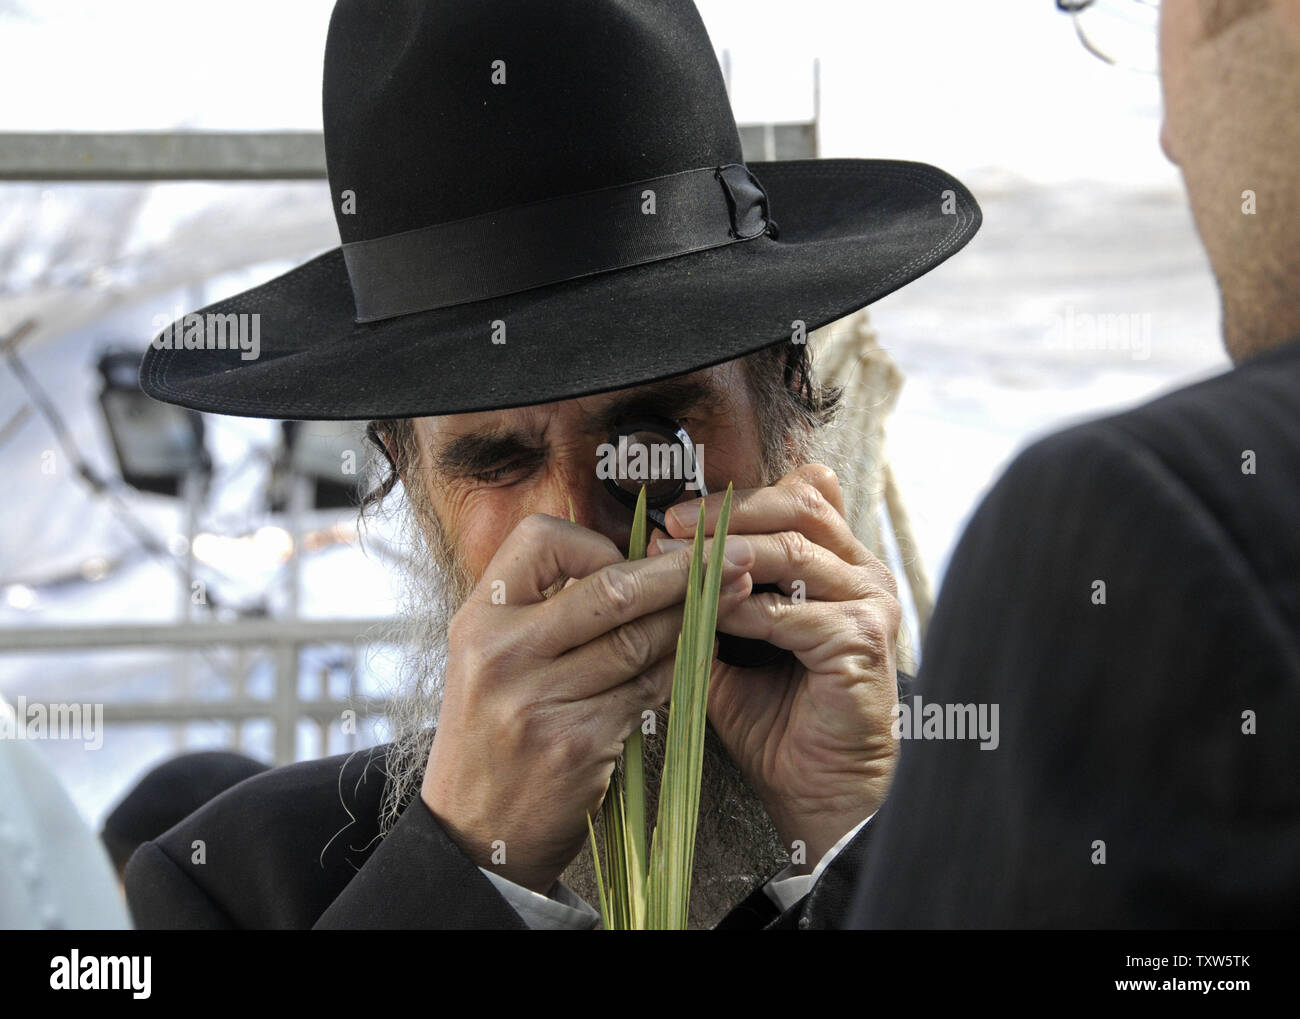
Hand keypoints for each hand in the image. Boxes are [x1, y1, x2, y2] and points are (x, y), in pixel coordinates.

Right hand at [420, 512, 753, 893]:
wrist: (475, 832)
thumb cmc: (492, 735)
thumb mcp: (489, 659)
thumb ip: (541, 610)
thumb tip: (628, 558)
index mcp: (481, 619)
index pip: (542, 539)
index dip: (597, 542)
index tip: (629, 558)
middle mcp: (505, 654)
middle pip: (611, 590)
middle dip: (679, 571)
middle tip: (729, 555)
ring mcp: (541, 702)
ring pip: (639, 641)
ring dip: (691, 619)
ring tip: (727, 600)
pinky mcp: (578, 744)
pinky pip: (647, 690)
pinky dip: (679, 668)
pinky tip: (698, 655)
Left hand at [649, 464, 901, 869]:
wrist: (819, 791)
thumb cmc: (777, 721)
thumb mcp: (731, 647)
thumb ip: (707, 601)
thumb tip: (651, 562)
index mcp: (838, 564)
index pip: (797, 497)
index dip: (737, 500)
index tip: (676, 516)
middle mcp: (862, 573)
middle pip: (799, 506)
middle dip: (729, 512)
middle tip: (673, 524)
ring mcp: (871, 603)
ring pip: (796, 551)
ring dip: (732, 551)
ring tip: (681, 557)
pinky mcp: (863, 641)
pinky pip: (795, 613)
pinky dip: (746, 610)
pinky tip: (708, 613)